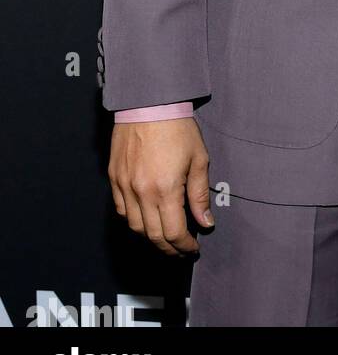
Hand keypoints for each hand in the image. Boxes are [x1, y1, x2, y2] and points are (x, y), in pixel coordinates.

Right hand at [108, 118, 212, 255]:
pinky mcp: (114, 179)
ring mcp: (124, 186)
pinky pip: (121, 210)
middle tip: (181, 250)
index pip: (173, 232)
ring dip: (151, 237)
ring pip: (135, 227)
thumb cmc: (177, 128)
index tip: (193, 249)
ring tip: (166, 237)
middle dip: (169, 247)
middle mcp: (141, 192)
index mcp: (165, 189)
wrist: (148, 104)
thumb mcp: (198, 159)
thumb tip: (206, 222)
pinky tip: (147, 218)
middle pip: (153, 235)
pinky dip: (134, 220)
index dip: (184, 246)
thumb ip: (199, 194)